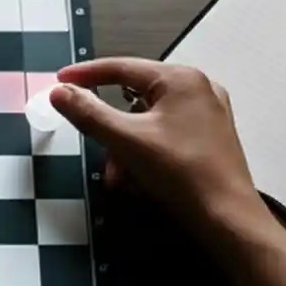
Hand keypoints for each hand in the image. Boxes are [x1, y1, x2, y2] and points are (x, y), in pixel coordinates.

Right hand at [50, 57, 266, 234]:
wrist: (227, 218)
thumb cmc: (179, 173)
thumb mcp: (125, 140)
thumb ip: (88, 113)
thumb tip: (59, 92)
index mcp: (180, 79)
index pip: (121, 67)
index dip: (86, 74)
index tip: (59, 80)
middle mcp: (198, 88)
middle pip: (135, 97)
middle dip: (111, 130)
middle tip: (97, 149)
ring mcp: (208, 113)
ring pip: (149, 121)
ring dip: (126, 147)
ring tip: (121, 177)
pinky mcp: (211, 138)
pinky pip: (166, 135)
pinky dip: (146, 152)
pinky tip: (141, 179)